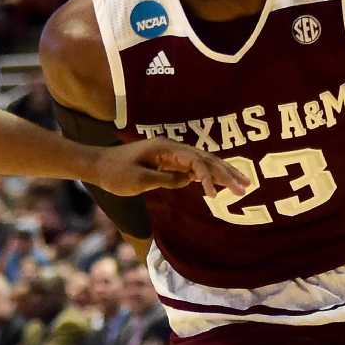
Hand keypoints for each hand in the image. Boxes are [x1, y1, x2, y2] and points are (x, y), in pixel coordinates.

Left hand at [88, 139, 250, 197]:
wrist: (97, 165)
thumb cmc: (114, 173)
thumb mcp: (138, 181)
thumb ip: (165, 179)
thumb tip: (189, 180)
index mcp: (165, 148)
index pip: (195, 161)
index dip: (208, 178)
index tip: (214, 196)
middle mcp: (172, 148)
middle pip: (206, 158)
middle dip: (227, 172)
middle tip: (246, 186)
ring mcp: (171, 153)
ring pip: (203, 161)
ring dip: (222, 172)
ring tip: (242, 183)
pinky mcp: (168, 161)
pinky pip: (194, 167)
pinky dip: (209, 175)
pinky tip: (221, 182)